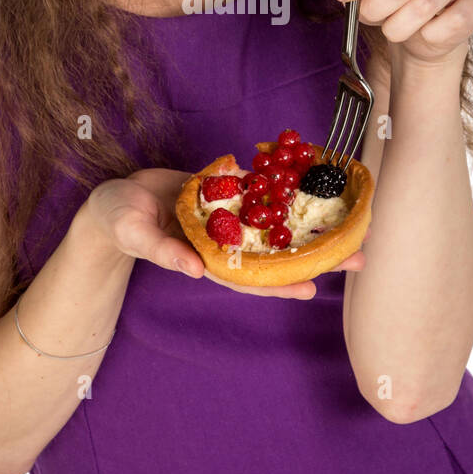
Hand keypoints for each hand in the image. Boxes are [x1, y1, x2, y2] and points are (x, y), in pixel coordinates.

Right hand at [85, 169, 369, 301]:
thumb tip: (196, 271)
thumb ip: (165, 253)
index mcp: (207, 258)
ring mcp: (228, 217)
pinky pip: (259, 192)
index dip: (281, 285)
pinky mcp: (224, 191)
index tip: (313, 289)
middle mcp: (225, 241)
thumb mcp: (137, 236)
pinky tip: (313, 184)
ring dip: (310, 224)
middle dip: (315, 256)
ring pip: (276, 223)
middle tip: (359, 258)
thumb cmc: (119, 223)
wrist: (113, 199)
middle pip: (276, 253)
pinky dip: (283, 189)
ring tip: (350, 224)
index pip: (250, 278)